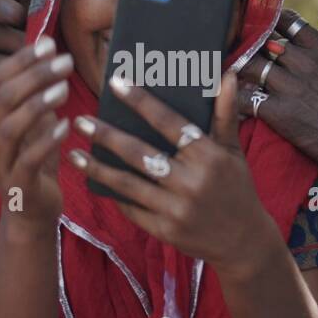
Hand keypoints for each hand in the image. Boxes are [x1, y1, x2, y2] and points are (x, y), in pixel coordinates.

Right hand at [0, 36, 71, 229]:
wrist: (31, 213)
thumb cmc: (36, 162)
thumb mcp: (36, 123)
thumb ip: (38, 94)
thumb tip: (52, 54)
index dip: (21, 59)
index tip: (50, 44)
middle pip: (2, 97)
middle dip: (34, 75)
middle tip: (65, 61)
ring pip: (9, 127)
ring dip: (37, 105)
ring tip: (65, 90)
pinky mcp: (17, 185)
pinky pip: (26, 161)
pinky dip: (46, 141)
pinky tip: (67, 126)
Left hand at [66, 72, 283, 278]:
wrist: (244, 242)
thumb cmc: (237, 188)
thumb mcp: (234, 152)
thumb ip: (225, 114)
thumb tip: (226, 75)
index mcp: (208, 157)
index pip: (169, 122)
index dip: (141, 102)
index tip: (115, 84)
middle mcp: (191, 182)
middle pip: (139, 153)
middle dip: (106, 136)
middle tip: (81, 121)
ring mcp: (176, 209)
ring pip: (127, 184)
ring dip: (97, 167)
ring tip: (73, 154)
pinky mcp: (166, 231)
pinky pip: (132, 209)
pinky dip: (113, 194)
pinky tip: (95, 180)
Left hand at [238, 10, 317, 189]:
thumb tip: (312, 52)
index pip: (285, 21)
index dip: (266, 23)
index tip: (256, 29)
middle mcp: (306, 62)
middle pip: (261, 41)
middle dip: (246, 46)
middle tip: (233, 52)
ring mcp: (291, 86)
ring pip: (248, 66)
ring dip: (236, 70)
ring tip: (228, 76)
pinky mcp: (280, 112)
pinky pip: (244, 98)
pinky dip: (234, 99)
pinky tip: (231, 102)